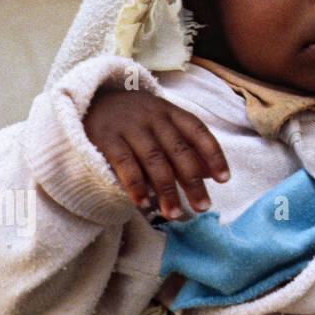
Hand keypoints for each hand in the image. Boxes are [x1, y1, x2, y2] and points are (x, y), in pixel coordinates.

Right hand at [83, 88, 228, 219]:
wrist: (90, 100)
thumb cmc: (136, 119)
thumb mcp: (163, 124)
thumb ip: (186, 146)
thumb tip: (212, 174)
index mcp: (171, 113)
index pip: (198, 132)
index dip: (214, 155)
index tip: (224, 179)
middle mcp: (154, 118)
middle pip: (179, 151)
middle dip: (193, 182)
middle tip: (203, 207)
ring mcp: (130, 127)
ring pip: (155, 161)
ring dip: (167, 190)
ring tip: (175, 214)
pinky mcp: (106, 138)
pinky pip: (125, 164)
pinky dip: (136, 185)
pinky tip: (144, 203)